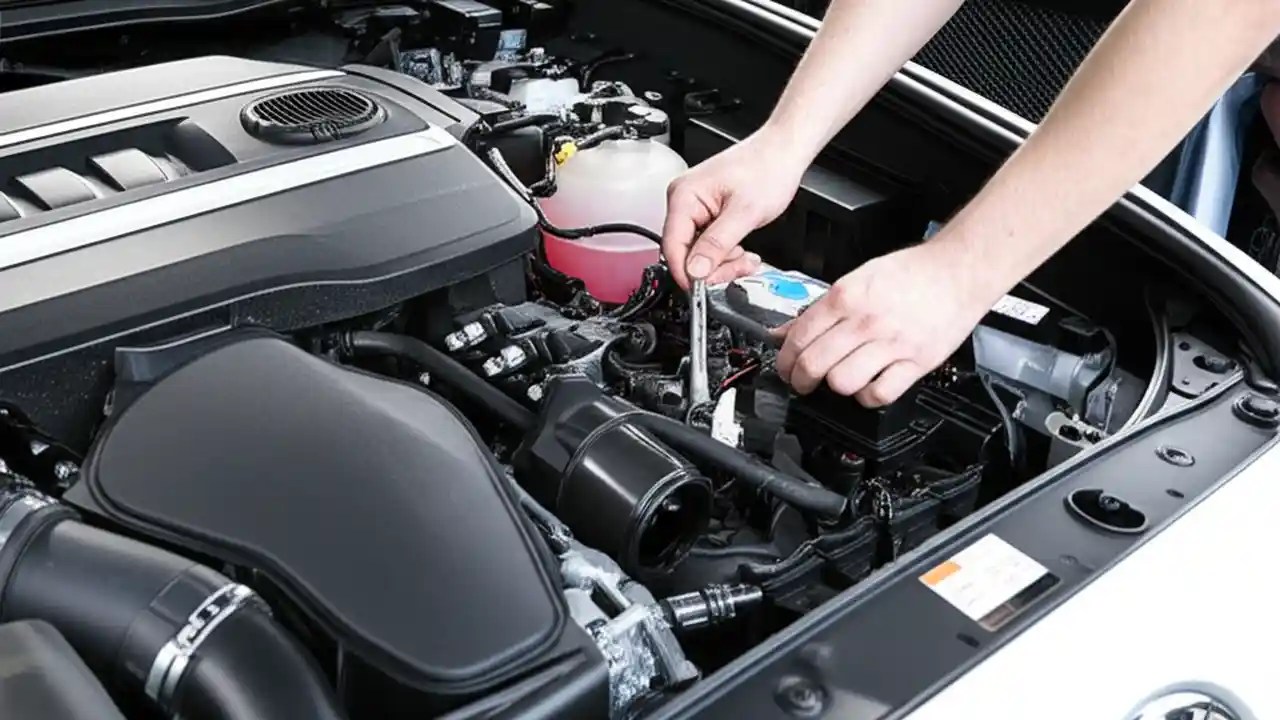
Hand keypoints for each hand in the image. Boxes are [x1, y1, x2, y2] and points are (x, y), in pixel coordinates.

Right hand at [662, 131, 807, 289]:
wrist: (783, 153)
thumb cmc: (768, 168)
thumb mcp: (745, 213)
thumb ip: (717, 244)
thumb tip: (695, 271)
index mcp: (684, 196)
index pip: (672, 246)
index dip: (687, 273)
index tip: (703, 290)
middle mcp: (683, 201)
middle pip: (685, 252)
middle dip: (713, 267)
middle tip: (739, 268)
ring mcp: (694, 208)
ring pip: (698, 253)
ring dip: (723, 263)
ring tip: (746, 258)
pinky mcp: (706, 214)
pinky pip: (708, 245)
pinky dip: (726, 254)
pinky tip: (742, 250)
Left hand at [775, 242, 998, 405]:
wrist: (958, 270)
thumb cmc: (910, 273)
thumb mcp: (856, 279)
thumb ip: (819, 309)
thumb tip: (785, 332)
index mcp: (845, 296)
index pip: (798, 338)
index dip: (785, 361)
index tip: (785, 369)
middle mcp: (865, 320)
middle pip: (814, 364)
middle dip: (800, 380)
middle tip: (802, 382)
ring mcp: (892, 343)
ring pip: (842, 382)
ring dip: (834, 387)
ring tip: (838, 380)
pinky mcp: (916, 362)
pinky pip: (879, 393)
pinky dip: (867, 396)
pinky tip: (867, 385)